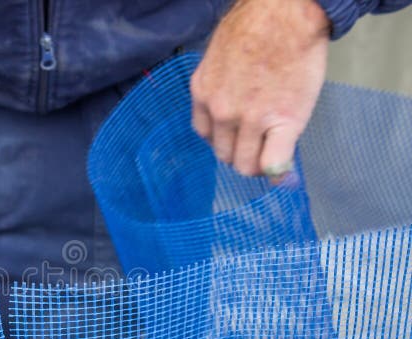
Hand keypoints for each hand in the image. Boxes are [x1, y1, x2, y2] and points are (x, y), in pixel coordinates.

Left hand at [191, 0, 330, 176]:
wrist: (287, 12)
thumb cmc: (257, 25)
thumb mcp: (219, 56)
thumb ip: (218, 84)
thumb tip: (229, 104)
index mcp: (203, 93)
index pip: (205, 134)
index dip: (224, 138)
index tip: (239, 135)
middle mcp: (221, 111)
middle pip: (225, 154)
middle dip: (241, 153)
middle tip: (260, 146)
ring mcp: (250, 119)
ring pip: (247, 164)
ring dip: (259, 164)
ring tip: (273, 154)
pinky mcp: (283, 122)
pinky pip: (274, 163)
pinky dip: (278, 170)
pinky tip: (283, 168)